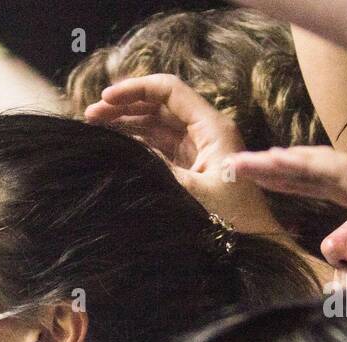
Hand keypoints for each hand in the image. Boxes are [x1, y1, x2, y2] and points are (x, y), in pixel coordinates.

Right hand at [86, 74, 282, 234]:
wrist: (256, 247)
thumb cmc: (233, 221)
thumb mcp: (192, 192)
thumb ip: (157, 166)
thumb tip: (124, 147)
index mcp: (213, 127)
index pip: (169, 91)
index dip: (135, 89)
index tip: (104, 99)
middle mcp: (207, 131)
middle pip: (160, 105)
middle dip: (126, 105)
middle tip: (90, 115)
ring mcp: (199, 148)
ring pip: (157, 125)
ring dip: (128, 123)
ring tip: (95, 126)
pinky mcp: (193, 166)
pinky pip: (160, 146)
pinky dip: (137, 142)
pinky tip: (116, 144)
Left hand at [229, 145, 346, 302]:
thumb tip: (326, 293)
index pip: (324, 184)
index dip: (288, 180)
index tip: (254, 178)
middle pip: (317, 170)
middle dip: (274, 166)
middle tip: (235, 165)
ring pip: (323, 166)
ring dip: (280, 162)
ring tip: (243, 163)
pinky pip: (340, 174)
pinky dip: (306, 166)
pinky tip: (276, 162)